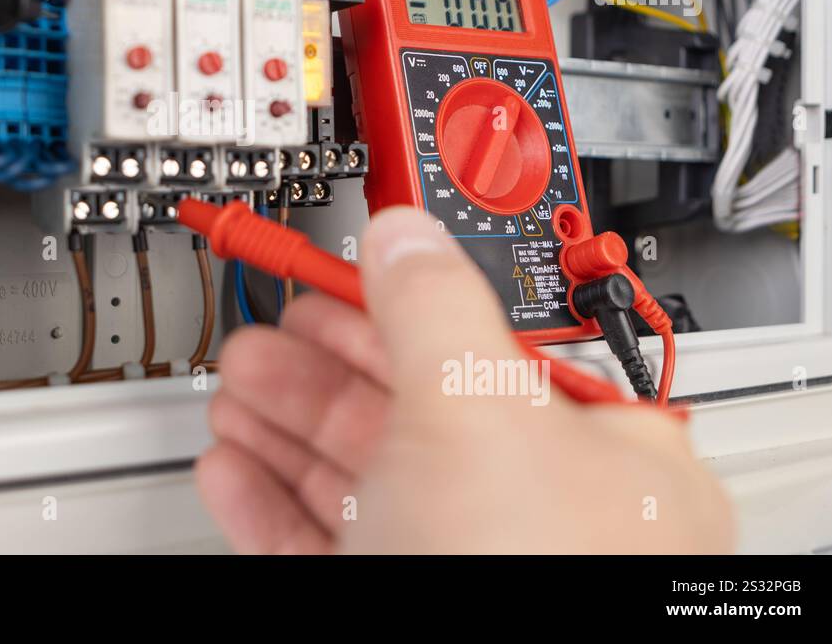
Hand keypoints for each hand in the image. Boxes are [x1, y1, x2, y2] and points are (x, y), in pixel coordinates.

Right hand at [196, 207, 734, 552]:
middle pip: (406, 412)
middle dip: (317, 367)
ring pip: (357, 480)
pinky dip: (269, 504)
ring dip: (282, 427)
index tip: (336, 274)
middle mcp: (534, 517)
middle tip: (260, 335)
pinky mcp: (387, 604)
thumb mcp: (475, 408)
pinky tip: (232, 470)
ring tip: (232, 390)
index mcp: (599, 455)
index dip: (398, 302)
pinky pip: (321, 543)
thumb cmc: (532, 582)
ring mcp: (459, 568)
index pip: (487, 349)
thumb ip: (430, 304)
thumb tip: (404, 227)